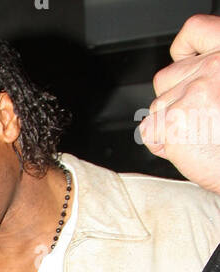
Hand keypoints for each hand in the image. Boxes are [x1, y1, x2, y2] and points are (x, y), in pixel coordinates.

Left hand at [140, 14, 219, 190]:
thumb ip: (212, 77)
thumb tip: (186, 72)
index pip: (196, 30)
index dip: (183, 50)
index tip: (182, 61)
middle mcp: (214, 66)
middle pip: (168, 78)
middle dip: (174, 102)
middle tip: (199, 122)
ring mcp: (193, 92)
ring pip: (157, 106)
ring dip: (169, 126)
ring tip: (197, 138)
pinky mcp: (176, 122)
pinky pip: (150, 132)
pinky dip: (161, 145)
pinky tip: (187, 149)